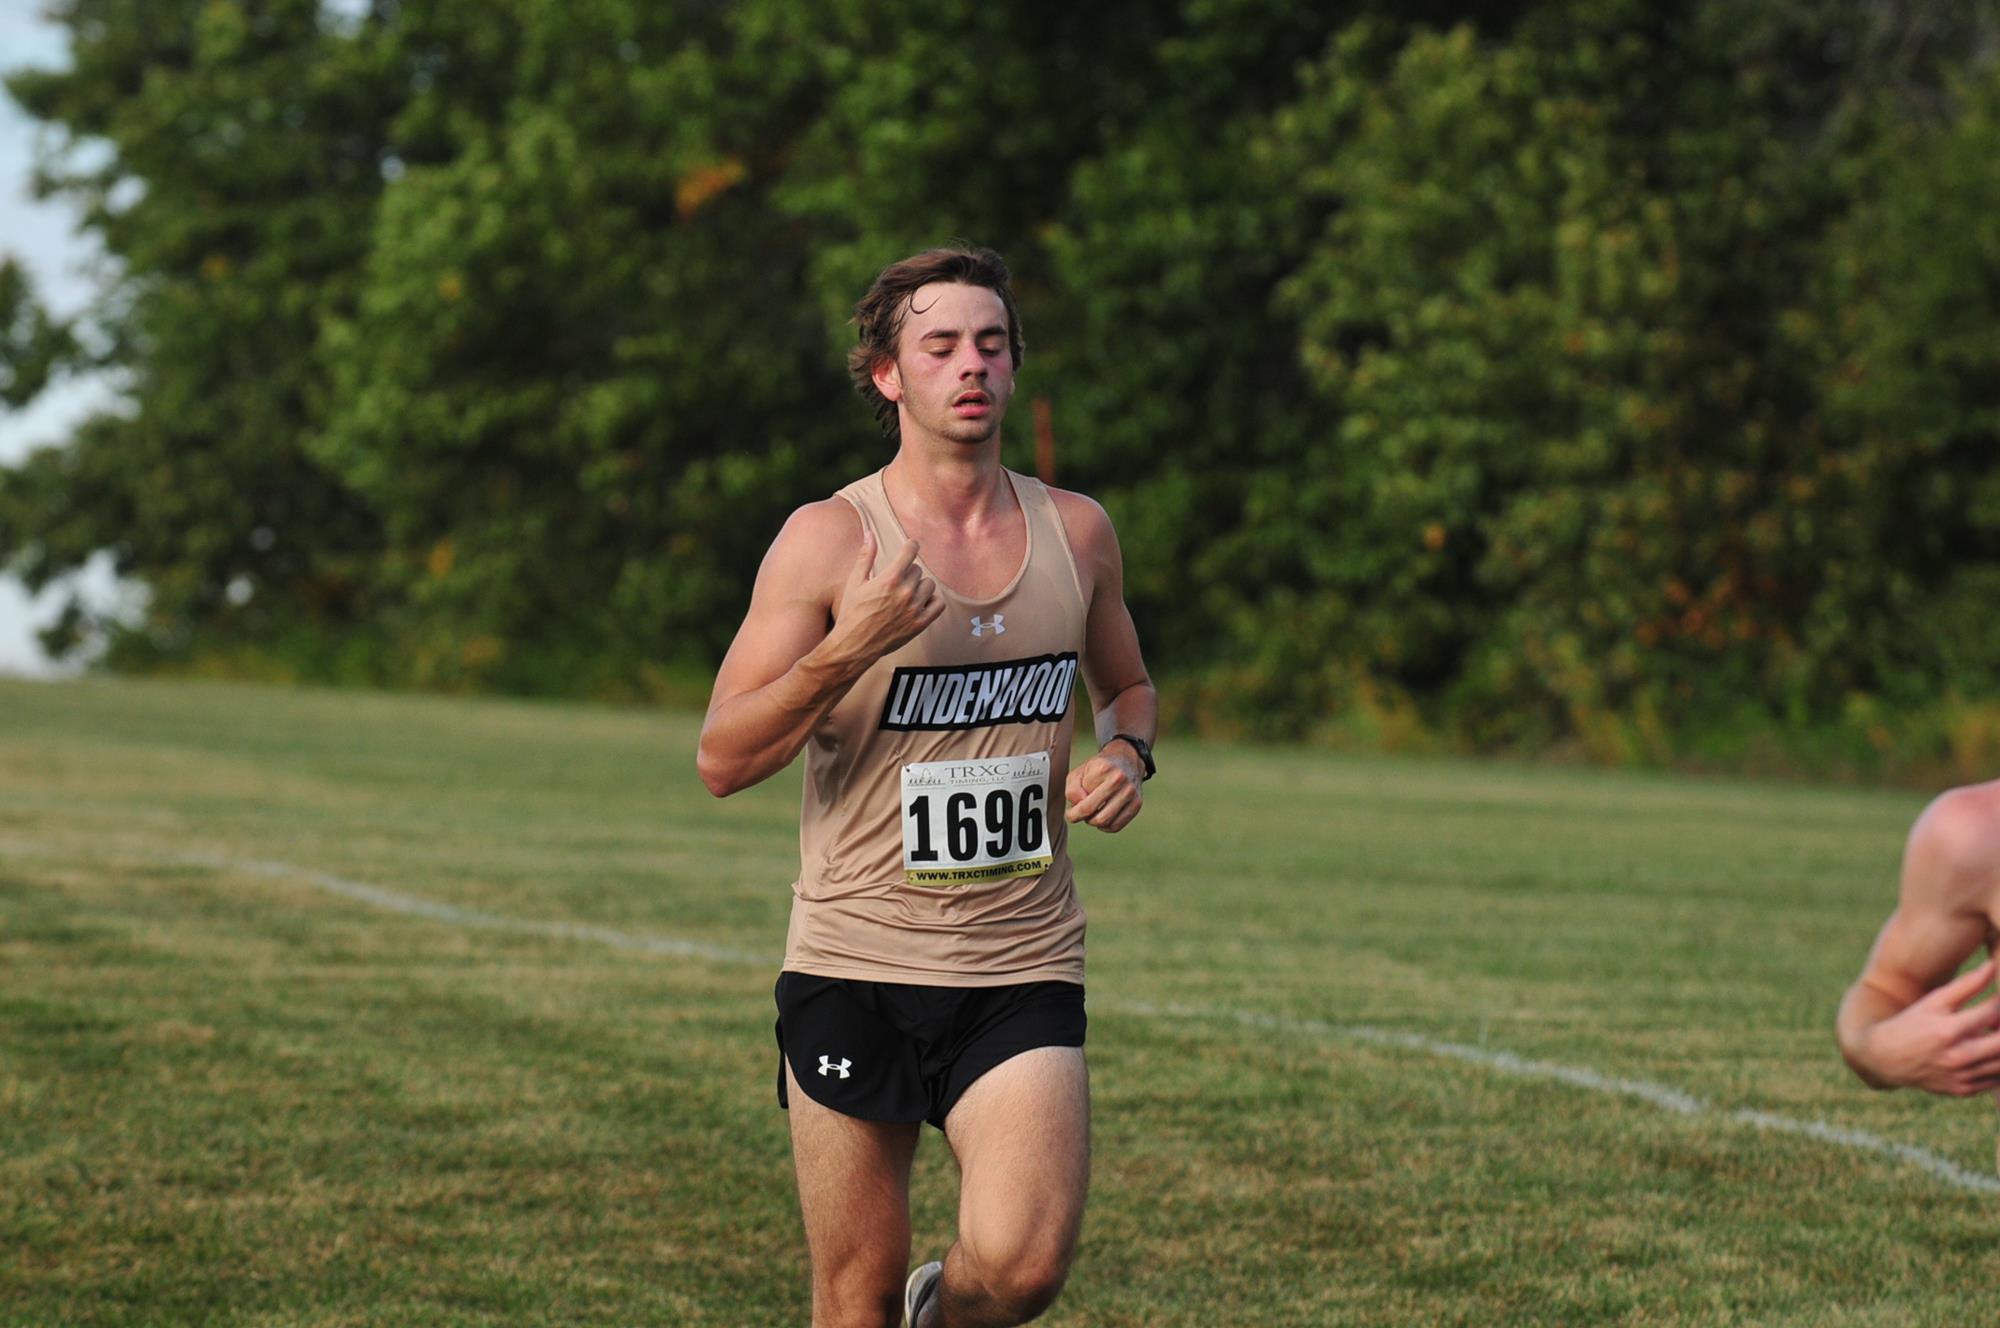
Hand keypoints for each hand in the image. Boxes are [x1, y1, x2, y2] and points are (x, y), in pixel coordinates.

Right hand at [829, 533, 944, 666]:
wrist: (854, 645)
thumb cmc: (852, 612)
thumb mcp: (855, 582)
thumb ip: (865, 556)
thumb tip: (870, 533)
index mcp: (889, 579)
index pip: (911, 551)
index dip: (911, 545)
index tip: (910, 546)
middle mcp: (905, 593)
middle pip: (918, 570)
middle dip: (908, 572)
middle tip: (895, 582)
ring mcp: (914, 609)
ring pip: (929, 585)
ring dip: (919, 586)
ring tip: (905, 594)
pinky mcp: (920, 624)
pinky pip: (938, 604)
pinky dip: (932, 601)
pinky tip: (919, 603)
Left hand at [1064, 745, 1143, 831]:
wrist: (1125, 760)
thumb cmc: (1096, 769)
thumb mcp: (1078, 773)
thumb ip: (1072, 791)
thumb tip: (1081, 809)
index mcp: (1103, 769)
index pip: (1084, 804)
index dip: (1073, 810)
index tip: (1071, 810)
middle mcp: (1120, 780)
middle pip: (1097, 816)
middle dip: (1083, 819)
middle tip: (1079, 814)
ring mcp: (1131, 792)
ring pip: (1107, 823)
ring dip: (1094, 822)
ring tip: (1090, 814)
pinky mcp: (1137, 803)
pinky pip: (1117, 825)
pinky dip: (1106, 827)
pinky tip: (1102, 816)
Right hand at [1856, 959, 1999, 1095]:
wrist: (1885, 1058)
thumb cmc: (1911, 1023)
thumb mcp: (1933, 1001)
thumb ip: (1966, 985)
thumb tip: (1993, 966)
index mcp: (1948, 1030)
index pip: (1992, 1012)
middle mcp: (1957, 1056)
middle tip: (1998, 1018)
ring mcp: (1962, 1077)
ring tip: (1994, 1032)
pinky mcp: (1963, 1090)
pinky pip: (1996, 1081)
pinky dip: (1999, 1065)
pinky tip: (1990, 1052)